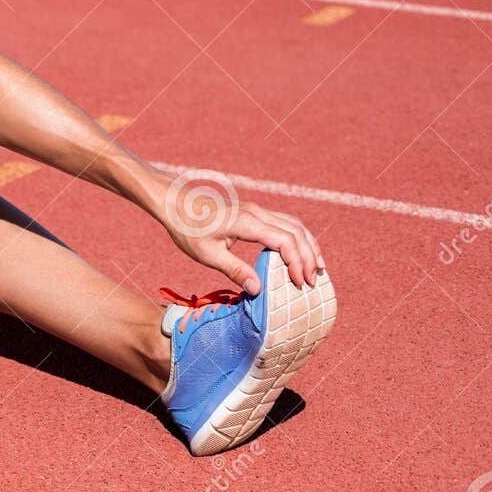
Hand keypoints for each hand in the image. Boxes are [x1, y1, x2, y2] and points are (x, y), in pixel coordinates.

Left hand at [160, 176, 325, 294]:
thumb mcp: (207, 254)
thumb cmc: (187, 228)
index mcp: (247, 223)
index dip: (297, 262)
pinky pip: (283, 223)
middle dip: (309, 256)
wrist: (173, 202)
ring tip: (317, 267)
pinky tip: (298, 252)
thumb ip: (235, 270)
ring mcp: (256, 210)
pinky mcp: (253, 213)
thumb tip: (259, 290)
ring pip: (293, 224)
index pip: (285, 241)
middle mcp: (257, 213)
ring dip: (308, 245)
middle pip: (296, 232)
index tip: (301, 283)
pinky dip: (297, 237)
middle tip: (314, 281)